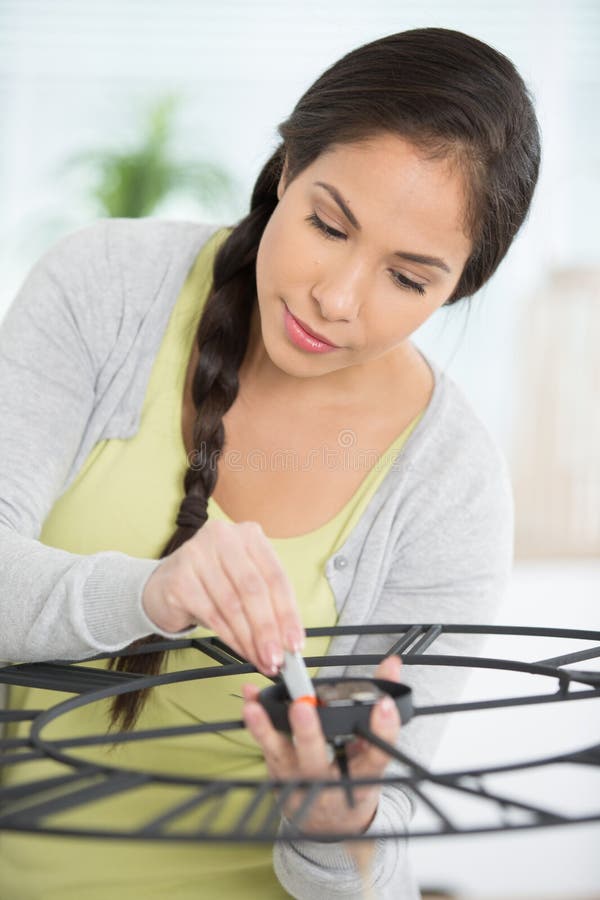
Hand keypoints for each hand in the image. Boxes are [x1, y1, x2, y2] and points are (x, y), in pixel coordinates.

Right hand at [141, 519, 303, 675]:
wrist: (164, 585)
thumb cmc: (213, 584)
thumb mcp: (244, 583)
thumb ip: (268, 604)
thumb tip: (289, 640)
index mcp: (249, 534)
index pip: (275, 576)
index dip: (288, 612)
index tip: (295, 642)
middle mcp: (224, 537)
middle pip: (254, 590)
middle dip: (268, 629)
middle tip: (277, 657)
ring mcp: (198, 554)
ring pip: (233, 605)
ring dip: (250, 639)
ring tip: (260, 659)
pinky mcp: (180, 578)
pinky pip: (211, 615)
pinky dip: (230, 638)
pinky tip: (240, 650)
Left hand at [242, 654, 402, 836]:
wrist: (329, 822)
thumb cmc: (353, 781)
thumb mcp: (374, 753)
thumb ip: (380, 705)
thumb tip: (391, 665)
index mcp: (360, 779)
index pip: (375, 756)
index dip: (382, 732)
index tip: (385, 706)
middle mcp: (327, 783)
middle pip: (317, 760)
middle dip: (308, 734)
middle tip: (303, 708)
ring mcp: (298, 781)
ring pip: (281, 755)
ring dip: (266, 730)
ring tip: (256, 708)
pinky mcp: (278, 774)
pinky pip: (265, 748)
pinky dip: (256, 725)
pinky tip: (250, 703)